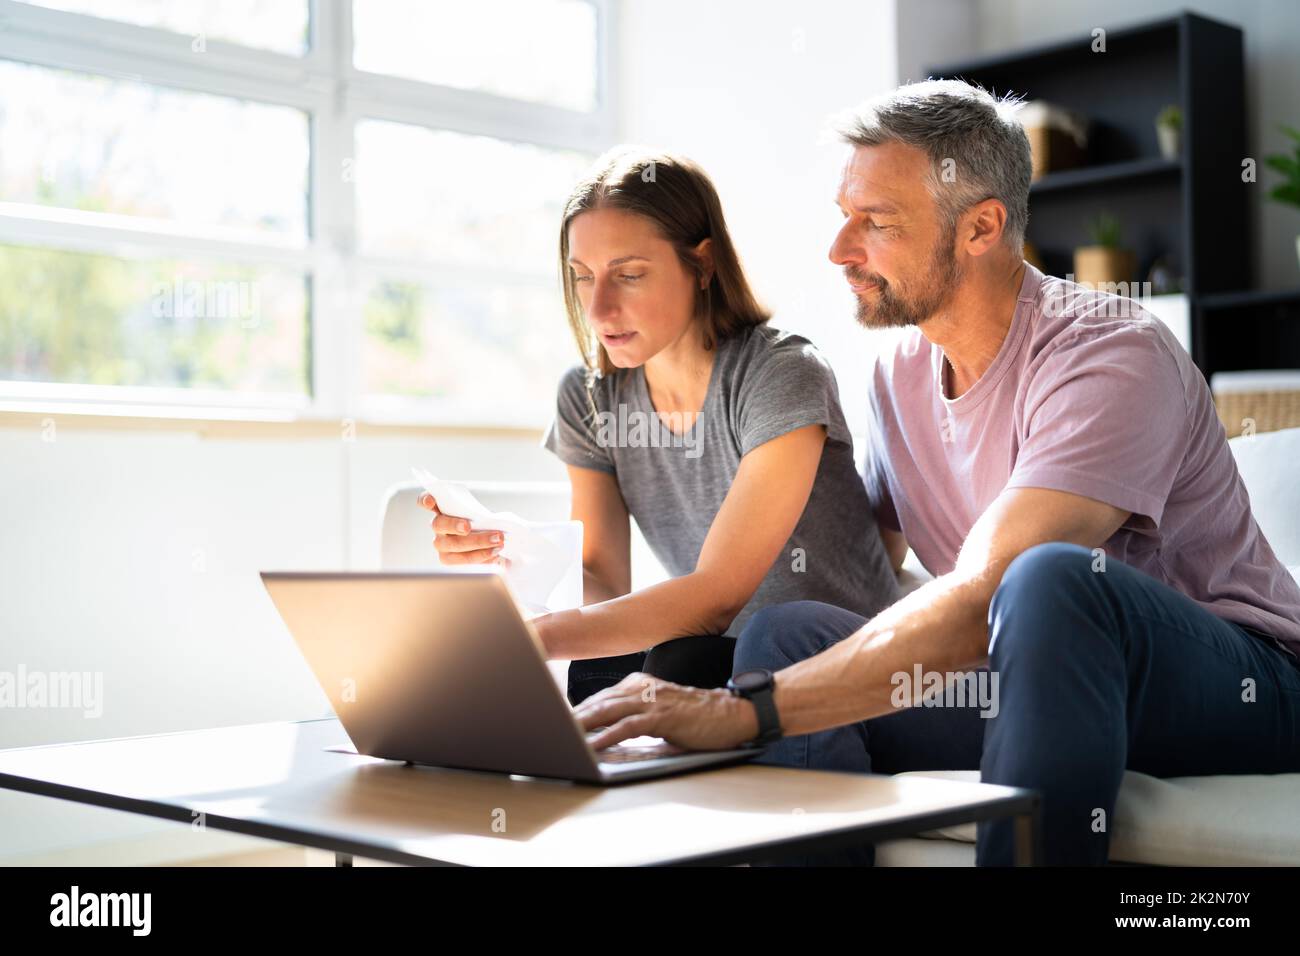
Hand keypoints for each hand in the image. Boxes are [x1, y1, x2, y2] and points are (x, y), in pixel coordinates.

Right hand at [417, 492, 506, 565]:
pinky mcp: (450, 559)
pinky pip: (462, 561)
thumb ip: (476, 512)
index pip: (426, 500)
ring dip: (477, 543)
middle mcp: (438, 525)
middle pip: (440, 524)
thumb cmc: (482, 521)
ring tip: (497, 542)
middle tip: (469, 526)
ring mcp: (442, 543)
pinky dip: (481, 557)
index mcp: (441, 507)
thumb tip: (489, 520)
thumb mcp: (479, 511)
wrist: (491, 539)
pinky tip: (495, 555)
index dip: (425, 500)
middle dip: (455, 525)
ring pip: (453, 545)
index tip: (431, 500)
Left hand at [574, 672, 757, 750]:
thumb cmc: (698, 717)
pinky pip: (629, 727)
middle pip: (599, 702)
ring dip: (583, 725)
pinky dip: (608, 736)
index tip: (559, 723)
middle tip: (551, 728)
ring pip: (609, 711)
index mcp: (641, 684)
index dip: (579, 711)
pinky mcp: (663, 717)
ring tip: (563, 736)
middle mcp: (643, 688)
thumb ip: (636, 716)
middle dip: (574, 717)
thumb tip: (607, 734)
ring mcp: (653, 701)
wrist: (733, 714)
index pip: (602, 697)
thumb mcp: (662, 711)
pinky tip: (594, 746)